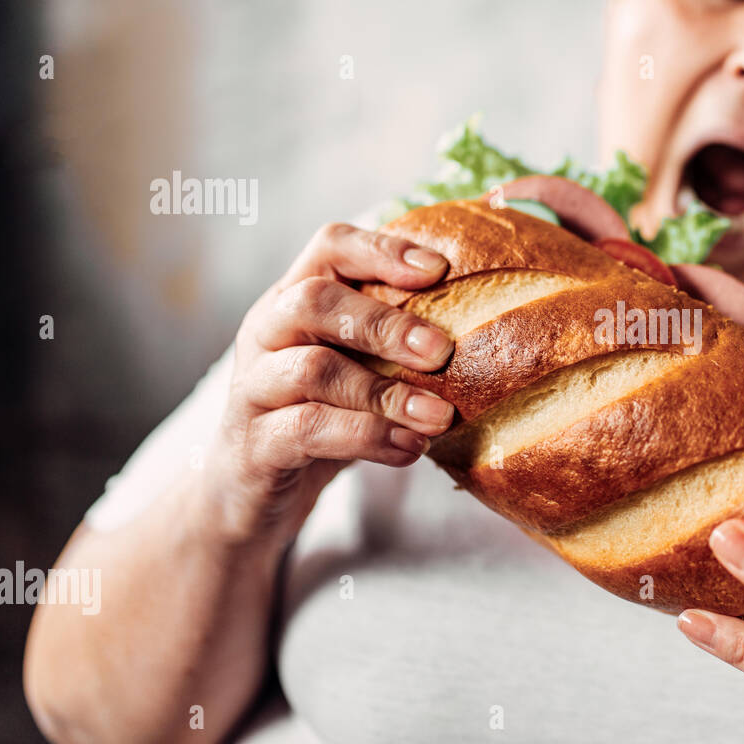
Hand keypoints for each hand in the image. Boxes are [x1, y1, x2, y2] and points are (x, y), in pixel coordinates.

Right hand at [205, 222, 457, 545]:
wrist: (252, 496)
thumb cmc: (321, 419)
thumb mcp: (358, 370)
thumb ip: (399, 345)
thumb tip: (492, 328)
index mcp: (294, 301)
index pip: (329, 247)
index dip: (382, 249)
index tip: (439, 269)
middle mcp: (266, 334)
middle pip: (315, 302)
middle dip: (385, 323)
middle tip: (443, 352)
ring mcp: (253, 389)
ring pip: (314, 370)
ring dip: (386, 392)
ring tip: (440, 417)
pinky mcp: (255, 445)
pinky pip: (308, 430)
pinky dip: (367, 437)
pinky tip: (410, 449)